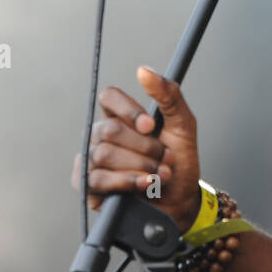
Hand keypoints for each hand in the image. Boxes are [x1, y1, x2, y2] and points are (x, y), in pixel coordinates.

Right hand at [71, 66, 202, 235]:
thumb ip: (168, 95)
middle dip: (145, 147)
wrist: (181, 201)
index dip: (128, 110)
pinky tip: (145, 185)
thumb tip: (144, 71)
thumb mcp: (183, 125)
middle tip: (164, 157)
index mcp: (121, 117)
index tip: (150, 125)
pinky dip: (128, 182)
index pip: (109, 97)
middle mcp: (101, 135)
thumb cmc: (179, 161)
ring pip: (104, 154)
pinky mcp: (88, 186)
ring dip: (141, 166)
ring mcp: (91, 160)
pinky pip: (98, 178)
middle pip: (110, 130)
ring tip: (160, 174)